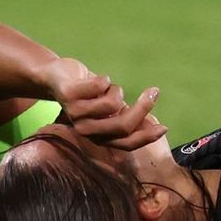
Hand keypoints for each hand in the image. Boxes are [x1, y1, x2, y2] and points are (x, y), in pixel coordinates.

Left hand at [44, 57, 165, 149]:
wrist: (56, 77)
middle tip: (154, 92)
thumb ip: (130, 118)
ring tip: (104, 86)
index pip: (126, 143)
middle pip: (123, 125)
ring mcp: (76, 114)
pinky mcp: (69, 96)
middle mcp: (86, 131)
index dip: (146, 137)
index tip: (164, 127)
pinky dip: (103, 78)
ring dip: (115, 89)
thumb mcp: (111, 109)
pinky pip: (101, 85)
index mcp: (97, 137)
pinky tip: (92, 79)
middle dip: (143, 108)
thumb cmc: (89, 94)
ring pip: (114, 102)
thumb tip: (157, 127)